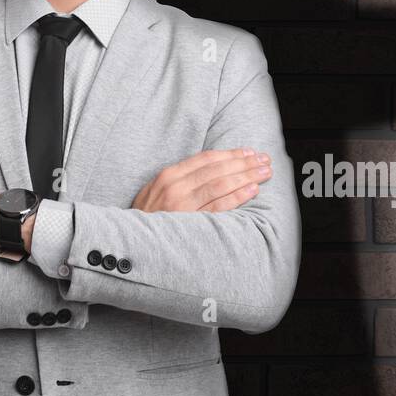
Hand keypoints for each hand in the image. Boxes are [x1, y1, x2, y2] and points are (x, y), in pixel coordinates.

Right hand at [132, 148, 271, 212]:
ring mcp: (183, 205)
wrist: (131, 242)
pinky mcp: (190, 222)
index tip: (249, 152)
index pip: (206, 159)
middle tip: (265, 160)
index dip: (230, 154)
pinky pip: (219, 207)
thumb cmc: (147, 217)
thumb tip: (210, 170)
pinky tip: (252, 191)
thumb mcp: (156, 191)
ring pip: (221, 185)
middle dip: (244, 163)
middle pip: (217, 169)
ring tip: (264, 173)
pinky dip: (237, 197)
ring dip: (246, 176)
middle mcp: (176, 187)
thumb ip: (179, 179)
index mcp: (169, 175)